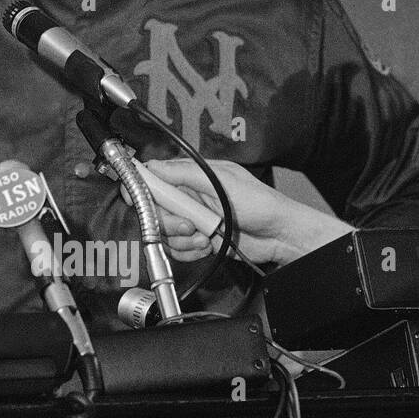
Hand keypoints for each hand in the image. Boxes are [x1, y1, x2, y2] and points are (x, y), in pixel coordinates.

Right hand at [142, 158, 352, 267]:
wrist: (280, 235)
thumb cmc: (260, 203)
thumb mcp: (221, 182)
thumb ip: (184, 173)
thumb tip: (152, 166)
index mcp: (191, 176)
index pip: (153, 178)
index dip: (142, 189)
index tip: (139, 200)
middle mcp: (188, 197)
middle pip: (153, 210)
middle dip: (168, 221)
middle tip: (187, 224)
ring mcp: (192, 219)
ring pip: (164, 232)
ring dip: (182, 239)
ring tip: (203, 236)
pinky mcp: (197, 239)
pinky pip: (177, 249)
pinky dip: (189, 250)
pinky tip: (206, 245)